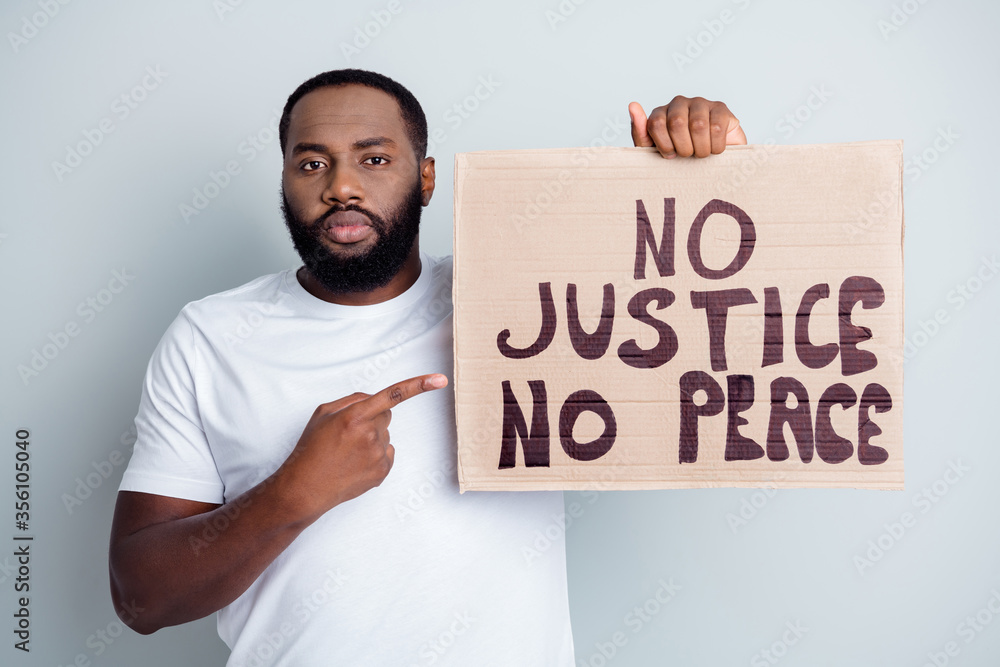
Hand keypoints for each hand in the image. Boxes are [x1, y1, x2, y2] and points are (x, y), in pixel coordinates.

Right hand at [279, 373, 448, 515]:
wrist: (306, 488)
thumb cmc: (311, 449)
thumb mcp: (323, 414)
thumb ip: (352, 400)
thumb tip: (374, 398)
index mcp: (354, 416)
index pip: (392, 395)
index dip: (418, 385)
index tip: (439, 380)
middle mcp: (370, 434)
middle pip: (386, 415)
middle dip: (372, 418)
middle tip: (348, 433)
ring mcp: (378, 455)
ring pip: (385, 435)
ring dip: (371, 438)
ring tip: (347, 453)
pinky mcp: (383, 471)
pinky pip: (387, 453)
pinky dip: (375, 455)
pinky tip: (355, 463)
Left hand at [629, 96, 746, 157]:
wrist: (711, 167)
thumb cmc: (679, 160)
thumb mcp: (654, 153)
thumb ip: (640, 133)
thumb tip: (632, 105)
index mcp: (660, 113)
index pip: (656, 123)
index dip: (664, 145)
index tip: (670, 156)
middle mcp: (679, 103)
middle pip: (676, 123)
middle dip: (683, 148)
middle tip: (687, 156)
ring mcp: (701, 103)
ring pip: (698, 125)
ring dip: (700, 149)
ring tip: (701, 154)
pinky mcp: (721, 108)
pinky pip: (716, 127)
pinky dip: (715, 146)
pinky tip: (714, 149)